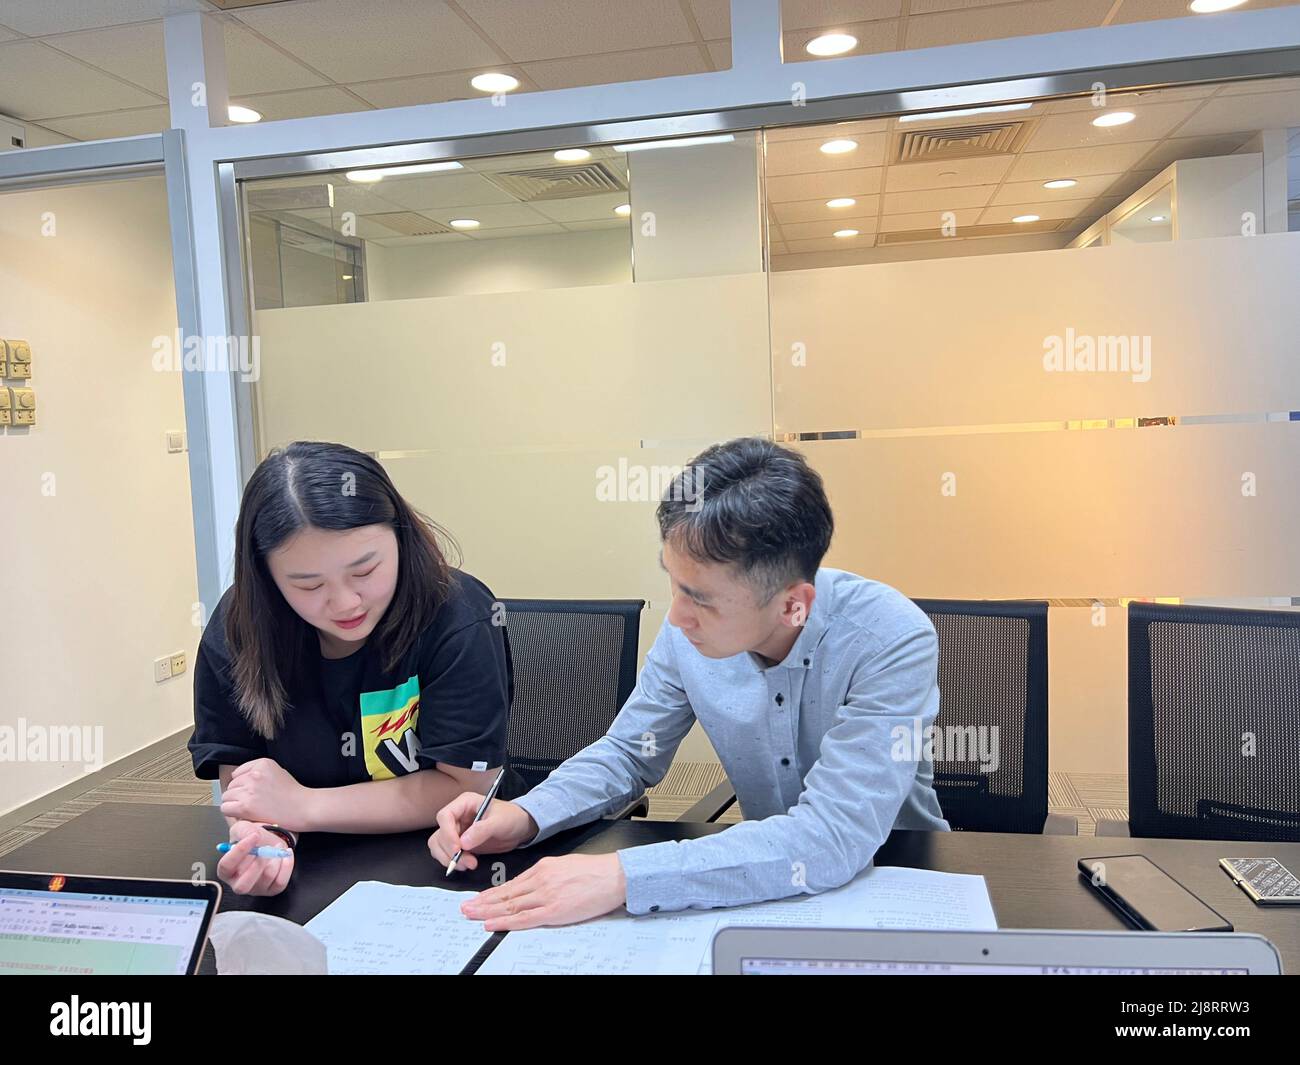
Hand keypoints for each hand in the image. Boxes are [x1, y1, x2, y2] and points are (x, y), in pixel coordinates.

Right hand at [217, 820, 294, 895]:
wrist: (268, 843)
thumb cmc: (252, 839)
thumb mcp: (243, 829)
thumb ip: (244, 831)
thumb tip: (252, 836)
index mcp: (226, 870)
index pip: (226, 866)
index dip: (239, 851)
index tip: (254, 836)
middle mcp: (238, 884)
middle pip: (243, 885)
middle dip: (258, 864)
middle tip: (266, 848)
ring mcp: (256, 889)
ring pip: (266, 879)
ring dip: (275, 859)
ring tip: (277, 847)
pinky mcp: (272, 889)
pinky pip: (280, 882)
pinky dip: (286, 866)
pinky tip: (285, 854)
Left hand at [220, 758, 313, 830]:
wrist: (304, 808)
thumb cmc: (294, 794)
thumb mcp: (278, 772)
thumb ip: (259, 772)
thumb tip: (240, 779)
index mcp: (262, 763)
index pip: (238, 773)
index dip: (243, 785)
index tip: (251, 792)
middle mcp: (254, 774)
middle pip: (232, 785)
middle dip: (238, 794)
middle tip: (252, 803)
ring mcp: (249, 790)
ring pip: (227, 796)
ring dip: (234, 804)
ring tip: (249, 809)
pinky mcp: (246, 806)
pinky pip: (226, 808)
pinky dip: (232, 813)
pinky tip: (244, 815)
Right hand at [427, 793, 536, 871]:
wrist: (520, 828)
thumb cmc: (511, 818)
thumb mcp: (500, 822)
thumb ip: (482, 830)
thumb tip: (463, 843)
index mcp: (464, 803)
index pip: (445, 816)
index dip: (447, 833)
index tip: (458, 848)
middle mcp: (456, 816)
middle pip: (440, 834)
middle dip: (450, 851)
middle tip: (468, 862)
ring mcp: (456, 831)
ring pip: (439, 845)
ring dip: (449, 858)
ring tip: (469, 865)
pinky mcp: (459, 844)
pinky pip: (446, 853)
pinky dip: (453, 861)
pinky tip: (467, 865)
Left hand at [460, 853, 625, 929]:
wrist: (615, 875)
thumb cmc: (595, 872)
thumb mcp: (565, 865)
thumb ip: (547, 874)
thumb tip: (532, 884)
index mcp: (543, 868)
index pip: (511, 883)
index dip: (492, 892)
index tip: (478, 897)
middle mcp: (540, 880)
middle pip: (505, 893)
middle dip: (482, 901)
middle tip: (464, 907)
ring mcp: (546, 895)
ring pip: (510, 905)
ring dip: (487, 911)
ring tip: (471, 915)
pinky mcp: (555, 910)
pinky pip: (524, 918)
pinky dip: (505, 921)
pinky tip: (491, 923)